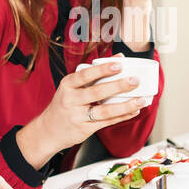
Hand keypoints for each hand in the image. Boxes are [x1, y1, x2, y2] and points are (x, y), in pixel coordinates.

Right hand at [17, 58, 146, 168]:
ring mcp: (77, 116)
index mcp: (67, 85)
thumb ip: (92, 74)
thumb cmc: (64, 104)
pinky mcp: (84, 129)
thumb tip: (119, 58)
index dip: (103, 69)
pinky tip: (133, 111)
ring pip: (105, 111)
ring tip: (141, 100)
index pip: (85, 75)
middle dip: (118, 86)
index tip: (119, 64)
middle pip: (97, 92)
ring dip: (125, 105)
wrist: (48, 131)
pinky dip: (122, 116)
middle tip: (135, 80)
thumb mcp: (71, 87)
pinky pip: (107, 122)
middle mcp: (71, 100)